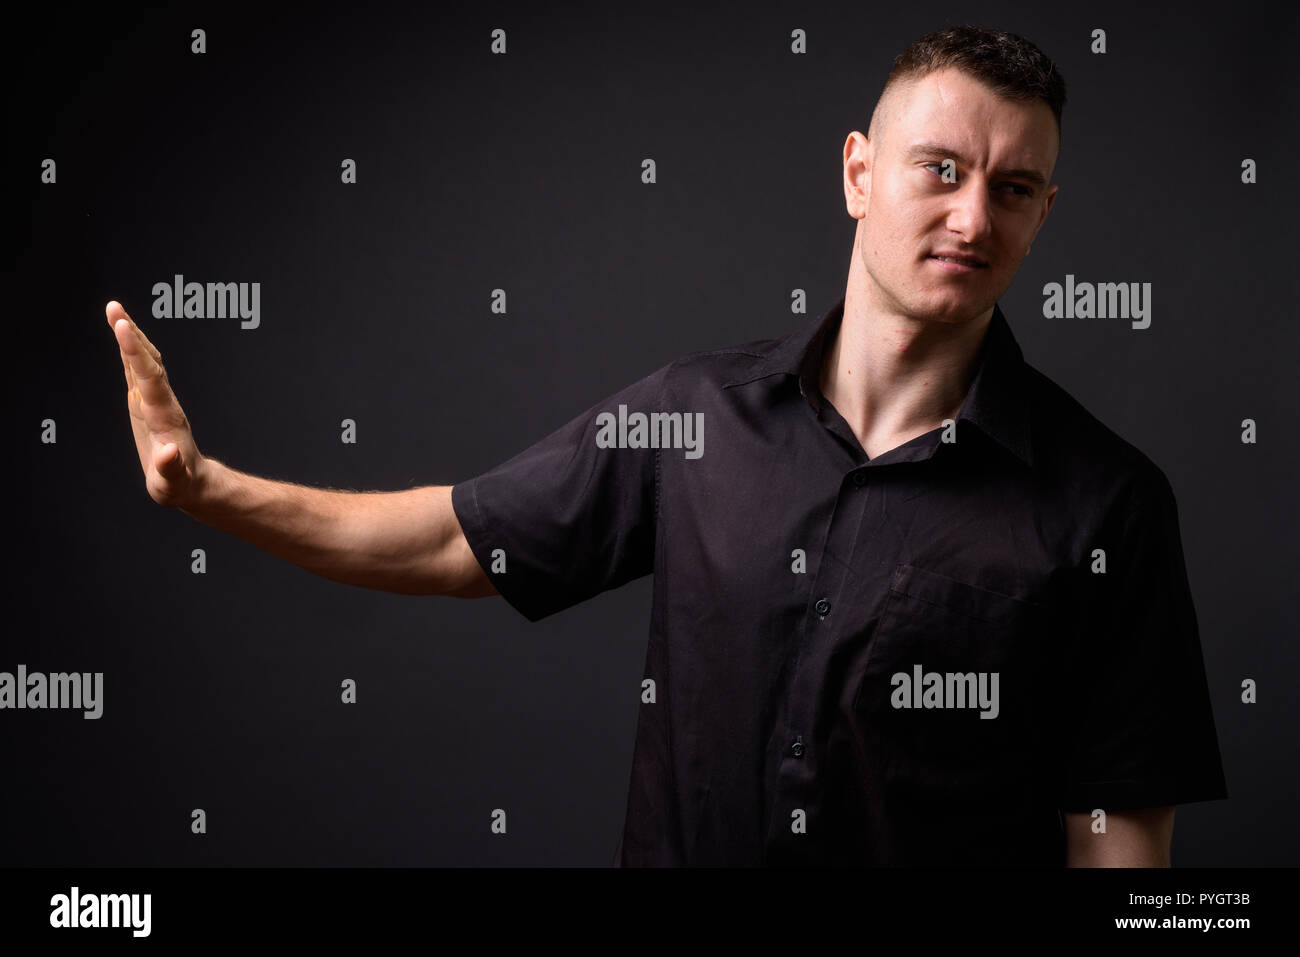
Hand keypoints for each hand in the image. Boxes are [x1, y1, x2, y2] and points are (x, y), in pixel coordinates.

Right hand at [106, 300, 209, 509]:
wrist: (191, 482)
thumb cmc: (180, 484)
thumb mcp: (173, 482)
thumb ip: (171, 468)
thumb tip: (168, 453)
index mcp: (165, 416)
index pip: (149, 377)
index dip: (135, 352)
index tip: (123, 327)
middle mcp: (161, 402)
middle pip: (147, 362)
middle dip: (131, 335)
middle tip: (114, 308)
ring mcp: (154, 401)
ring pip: (144, 362)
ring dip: (131, 337)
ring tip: (115, 311)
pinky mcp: (146, 404)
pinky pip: (137, 372)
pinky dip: (129, 352)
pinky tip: (122, 335)